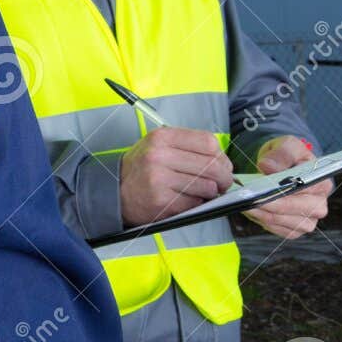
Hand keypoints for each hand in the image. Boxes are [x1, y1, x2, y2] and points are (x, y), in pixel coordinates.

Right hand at [120, 125, 234, 226]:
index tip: (222, 165)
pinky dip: (197, 204)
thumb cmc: (144, 167)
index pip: (208, 142)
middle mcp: (159, 155)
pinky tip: (186, 200)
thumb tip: (224, 162)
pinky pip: (196, 203)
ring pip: (207, 186)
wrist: (116, 190)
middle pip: (212, 165)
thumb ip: (188, 147)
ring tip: (200, 192)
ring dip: (210, 193)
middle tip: (222, 184)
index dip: (222, 156)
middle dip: (224, 178)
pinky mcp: (161, 200)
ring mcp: (159, 178)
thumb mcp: (160, 146)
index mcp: (162, 137)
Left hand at [245, 136, 330, 238]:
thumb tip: (268, 167)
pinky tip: (249, 209)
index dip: (277, 192)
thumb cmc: (289, 156)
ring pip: (279, 221)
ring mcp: (307, 221)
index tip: (257, 189)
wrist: (284, 166)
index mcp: (321, 185)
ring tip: (241, 202)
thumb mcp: (288, 145)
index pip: (299, 193)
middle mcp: (318, 206)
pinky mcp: (293, 229)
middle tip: (242, 198)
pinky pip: (275, 229)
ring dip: (259, 213)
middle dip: (264, 204)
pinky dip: (260, 220)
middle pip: (288, 211)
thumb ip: (281, 154)